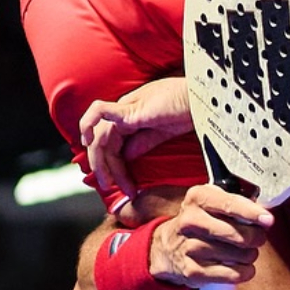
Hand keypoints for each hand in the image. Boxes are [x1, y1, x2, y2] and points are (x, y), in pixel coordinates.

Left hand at [79, 77, 192, 211]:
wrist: (201, 99)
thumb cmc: (188, 110)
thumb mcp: (162, 133)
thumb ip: (143, 143)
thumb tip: (127, 156)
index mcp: (133, 116)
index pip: (113, 144)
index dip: (116, 168)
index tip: (129, 189)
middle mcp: (125, 111)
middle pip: (104, 142)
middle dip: (105, 168)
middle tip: (112, 188)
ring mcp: (126, 108)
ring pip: (100, 135)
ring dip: (100, 161)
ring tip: (110, 182)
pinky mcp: (129, 108)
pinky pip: (100, 112)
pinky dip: (88, 123)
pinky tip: (88, 142)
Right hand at [150, 183, 274, 287]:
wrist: (168, 248)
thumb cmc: (199, 223)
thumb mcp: (211, 203)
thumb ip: (237, 204)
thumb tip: (264, 214)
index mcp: (197, 198)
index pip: (229, 204)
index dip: (252, 213)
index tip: (268, 220)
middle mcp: (190, 221)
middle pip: (237, 234)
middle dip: (256, 237)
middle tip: (258, 238)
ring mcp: (190, 247)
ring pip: (238, 255)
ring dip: (250, 255)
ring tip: (246, 252)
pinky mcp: (193, 271)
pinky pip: (231, 274)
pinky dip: (243, 271)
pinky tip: (242, 266)